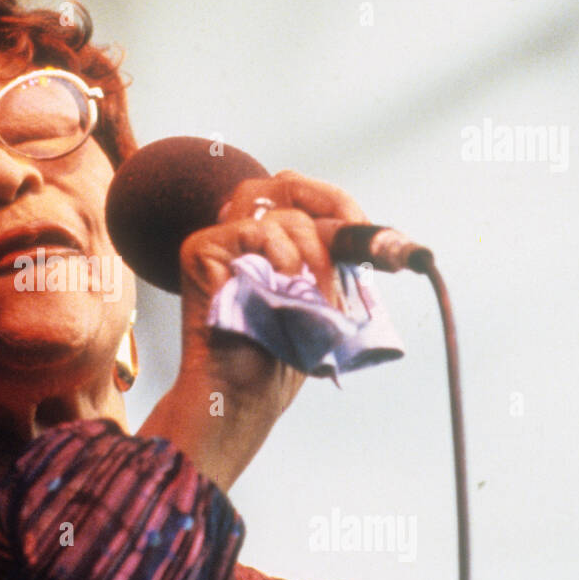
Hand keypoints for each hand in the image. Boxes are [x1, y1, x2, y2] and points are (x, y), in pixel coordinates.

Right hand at [138, 171, 368, 489]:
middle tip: (354, 242)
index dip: (342, 206)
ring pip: (282, 212)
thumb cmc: (277, 357)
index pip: (305, 196)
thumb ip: (336, 262)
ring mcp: (220, 240)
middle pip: (289, 183)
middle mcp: (242, 235)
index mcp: (269, 241)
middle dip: (333, 206)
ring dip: (314, 252)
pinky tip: (287, 282)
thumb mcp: (322, 298)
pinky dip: (281, 253)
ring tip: (316, 294)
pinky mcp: (200, 249)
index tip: (374, 238)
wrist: (243, 395)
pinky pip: (254, 229)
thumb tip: (378, 241)